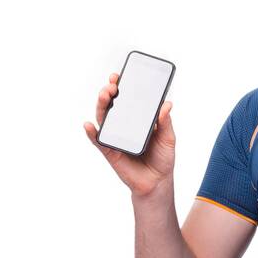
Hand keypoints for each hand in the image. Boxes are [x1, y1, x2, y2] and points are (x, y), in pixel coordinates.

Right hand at [83, 72, 175, 196]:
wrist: (157, 182)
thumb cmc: (162, 158)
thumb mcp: (168, 138)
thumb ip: (166, 122)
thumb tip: (166, 104)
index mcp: (137, 119)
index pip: (127, 99)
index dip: (121, 87)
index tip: (120, 76)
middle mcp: (124, 125)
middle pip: (112, 105)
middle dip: (109, 92)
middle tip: (113, 85)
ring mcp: (115, 137)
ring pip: (104, 118)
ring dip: (102, 105)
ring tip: (105, 96)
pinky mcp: (110, 151)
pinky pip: (98, 141)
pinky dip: (92, 133)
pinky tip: (89, 125)